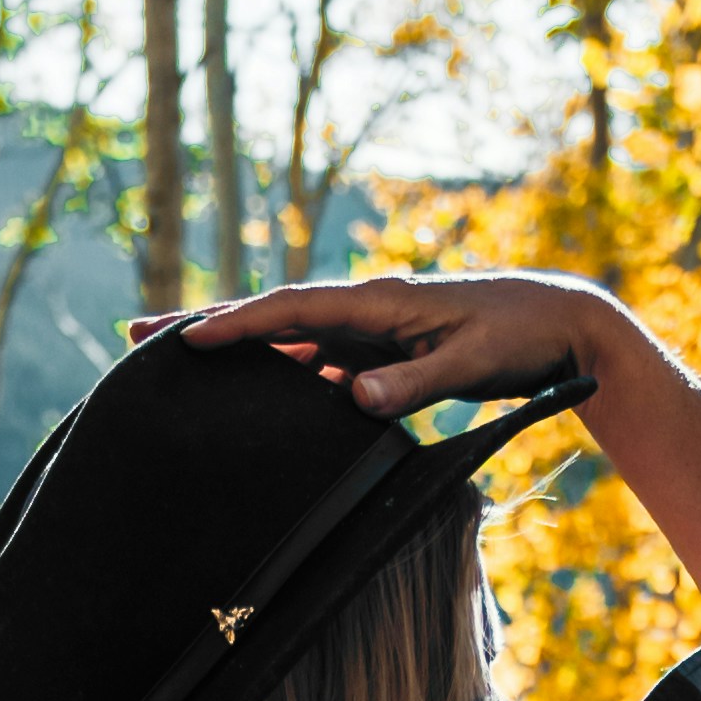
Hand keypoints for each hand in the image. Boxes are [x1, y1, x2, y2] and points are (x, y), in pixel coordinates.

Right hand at [177, 268, 621, 422]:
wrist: (563, 324)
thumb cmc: (521, 337)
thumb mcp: (471, 364)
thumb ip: (414, 383)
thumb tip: (352, 400)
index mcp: (381, 300)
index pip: (292, 309)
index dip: (237, 324)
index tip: (187, 339)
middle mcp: (367, 305)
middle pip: (272, 313)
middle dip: (207, 322)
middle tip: (138, 334)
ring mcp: (371, 326)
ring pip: (286, 335)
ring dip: (234, 346)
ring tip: (174, 358)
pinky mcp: (383, 348)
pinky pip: (315, 357)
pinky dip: (276, 368)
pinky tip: (251, 391)